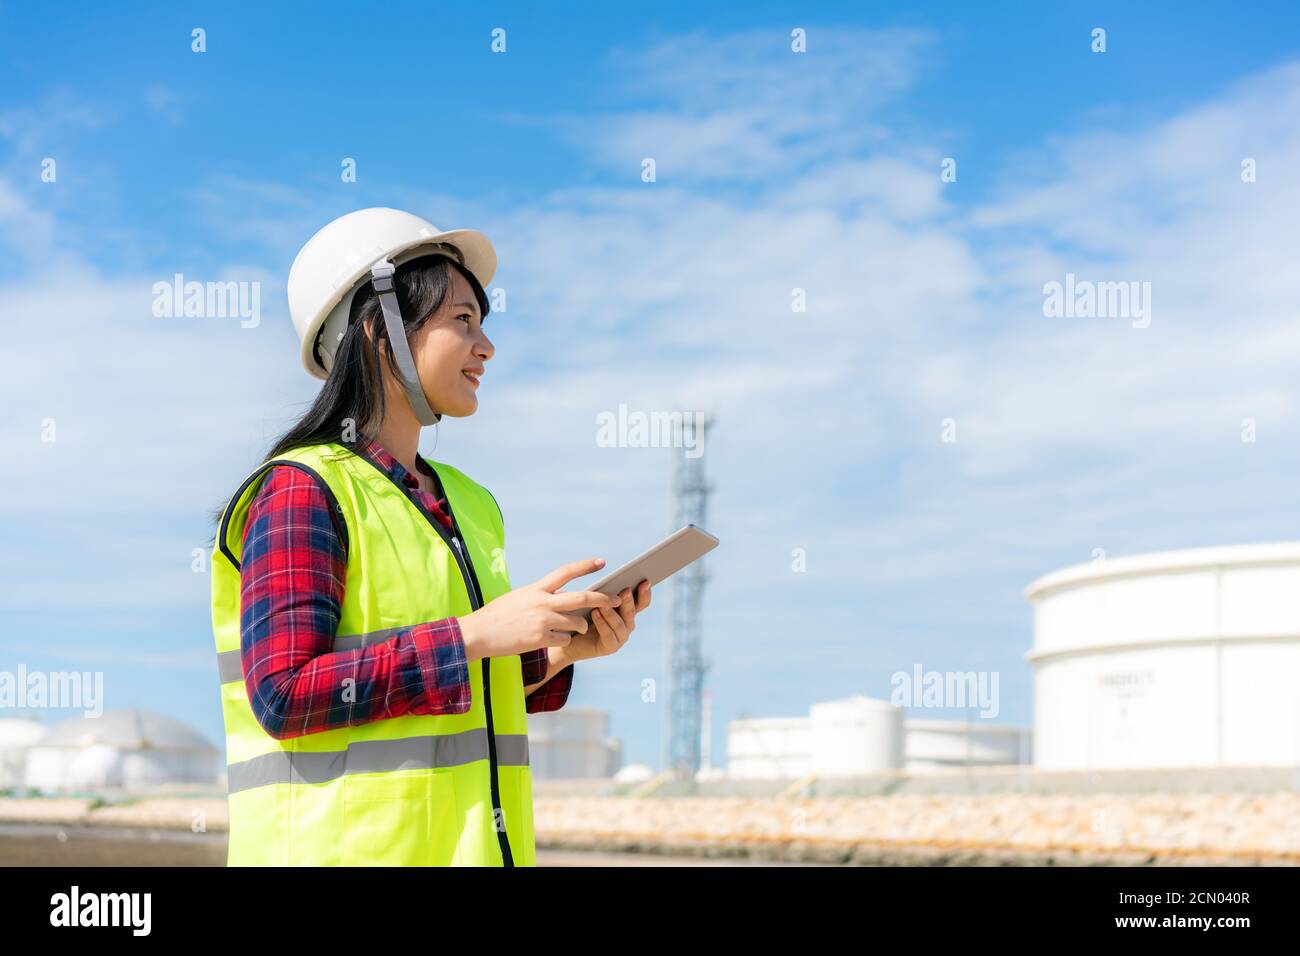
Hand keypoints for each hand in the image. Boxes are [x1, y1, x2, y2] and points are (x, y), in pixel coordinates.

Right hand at [456, 557, 619, 661]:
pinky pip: (564, 639)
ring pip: (577, 622)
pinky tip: (551, 639)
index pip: (566, 572)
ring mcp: (543, 620)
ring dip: (581, 625)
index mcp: (537, 588)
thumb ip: (540, 595)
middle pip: (581, 597)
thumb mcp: (519, 597)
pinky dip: (563, 640)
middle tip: (616, 600)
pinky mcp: (540, 638)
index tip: (602, 562)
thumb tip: (561, 595)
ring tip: (578, 627)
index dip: (585, 566)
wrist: (478, 633)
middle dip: (602, 599)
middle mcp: (542, 601)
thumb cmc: (498, 615)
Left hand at [575, 579, 649, 660]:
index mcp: (628, 612)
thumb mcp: (597, 601)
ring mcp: (621, 637)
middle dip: (628, 601)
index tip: (645, 582)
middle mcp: (628, 624)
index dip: (645, 593)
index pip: (641, 602)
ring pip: (620, 624)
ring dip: (611, 613)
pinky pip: (608, 634)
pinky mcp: (611, 647)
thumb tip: (612, 581)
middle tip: (625, 591)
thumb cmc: (584, 616)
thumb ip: (606, 594)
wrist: (572, 639)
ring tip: (603, 605)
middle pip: (632, 612)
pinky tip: (595, 613)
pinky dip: (602, 623)